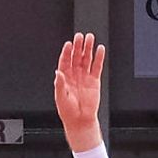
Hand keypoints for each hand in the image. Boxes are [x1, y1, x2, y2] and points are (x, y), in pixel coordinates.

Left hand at [53, 33, 105, 150]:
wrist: (80, 120)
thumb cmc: (68, 111)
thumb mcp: (60, 98)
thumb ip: (59, 84)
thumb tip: (57, 73)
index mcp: (64, 77)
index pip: (65, 61)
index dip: (67, 52)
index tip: (69, 44)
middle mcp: (74, 74)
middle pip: (76, 57)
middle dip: (78, 46)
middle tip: (80, 36)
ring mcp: (84, 76)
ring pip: (86, 59)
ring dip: (88, 49)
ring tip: (90, 38)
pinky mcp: (94, 80)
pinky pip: (97, 66)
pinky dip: (99, 58)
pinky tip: (100, 49)